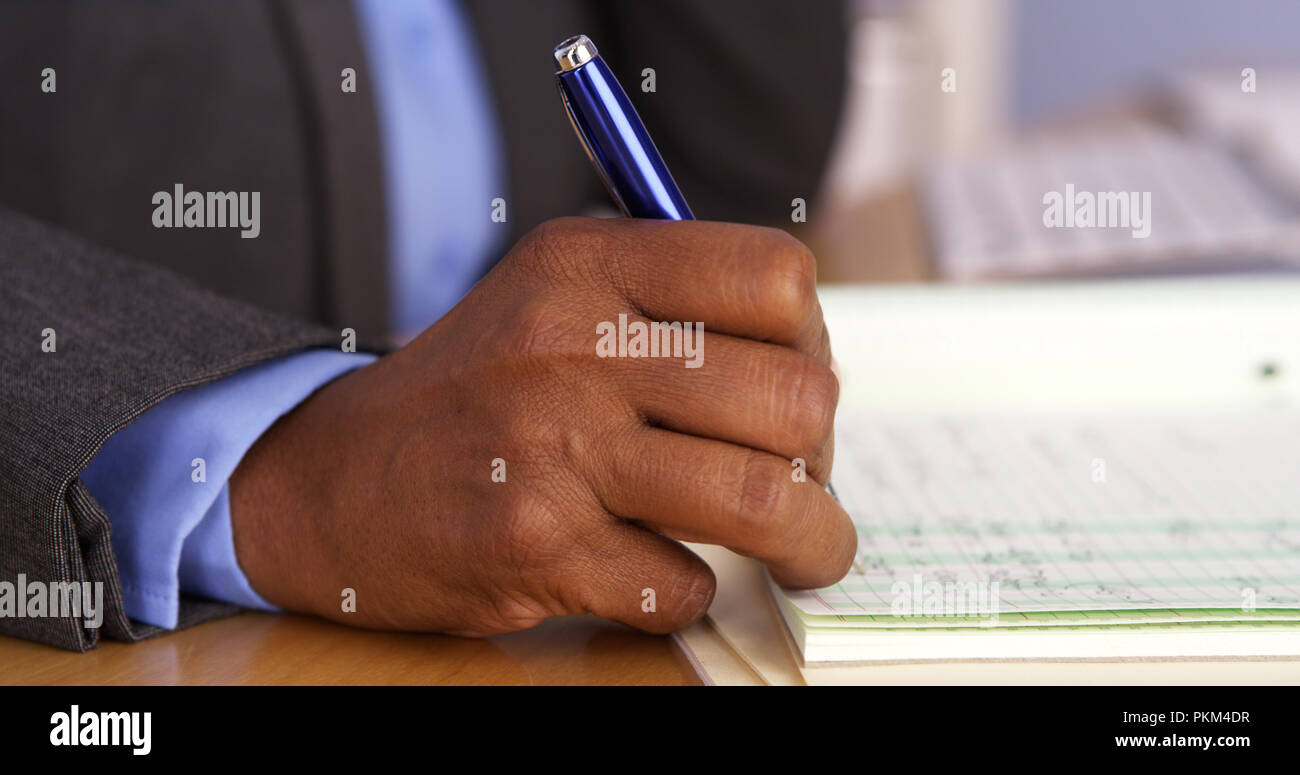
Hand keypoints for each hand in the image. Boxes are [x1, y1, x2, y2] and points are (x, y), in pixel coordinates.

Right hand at [230, 216, 855, 635]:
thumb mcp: (553, 293)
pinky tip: (654, 571)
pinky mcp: (538, 546)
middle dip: (822, 460)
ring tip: (802, 553)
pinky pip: (683, 584)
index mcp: (587, 266)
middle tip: (800, 483)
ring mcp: (555, 448)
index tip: (794, 386)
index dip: (812, 344)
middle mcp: (574, 345)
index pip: (776, 280)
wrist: (332, 479)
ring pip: (763, 500)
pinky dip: (688, 592)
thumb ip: (671, 303)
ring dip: (809, 543)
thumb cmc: (474, 389)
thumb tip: (813, 359)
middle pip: (796, 399)